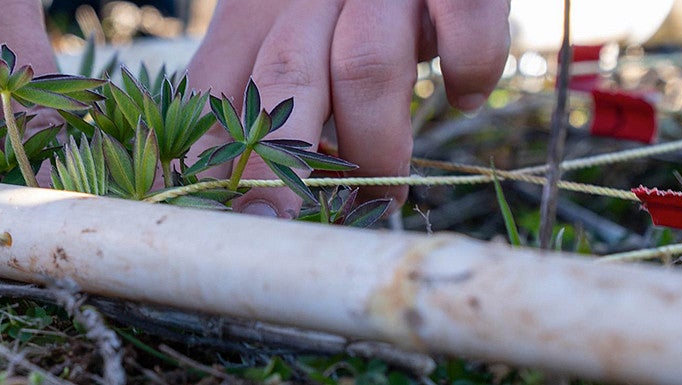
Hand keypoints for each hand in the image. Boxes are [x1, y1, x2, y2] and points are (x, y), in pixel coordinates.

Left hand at [185, 0, 509, 217]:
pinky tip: (464, 98)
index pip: (213, 90)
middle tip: (282, 224)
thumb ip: (260, 99)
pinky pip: (463, 23)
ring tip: (384, 197)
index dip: (212, 159)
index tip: (226, 221)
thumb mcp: (287, 37)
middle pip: (283, 79)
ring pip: (365, 66)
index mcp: (253, 10)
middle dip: (280, 165)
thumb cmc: (345, 7)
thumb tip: (245, 194)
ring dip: (375, 148)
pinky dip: (468, 68)